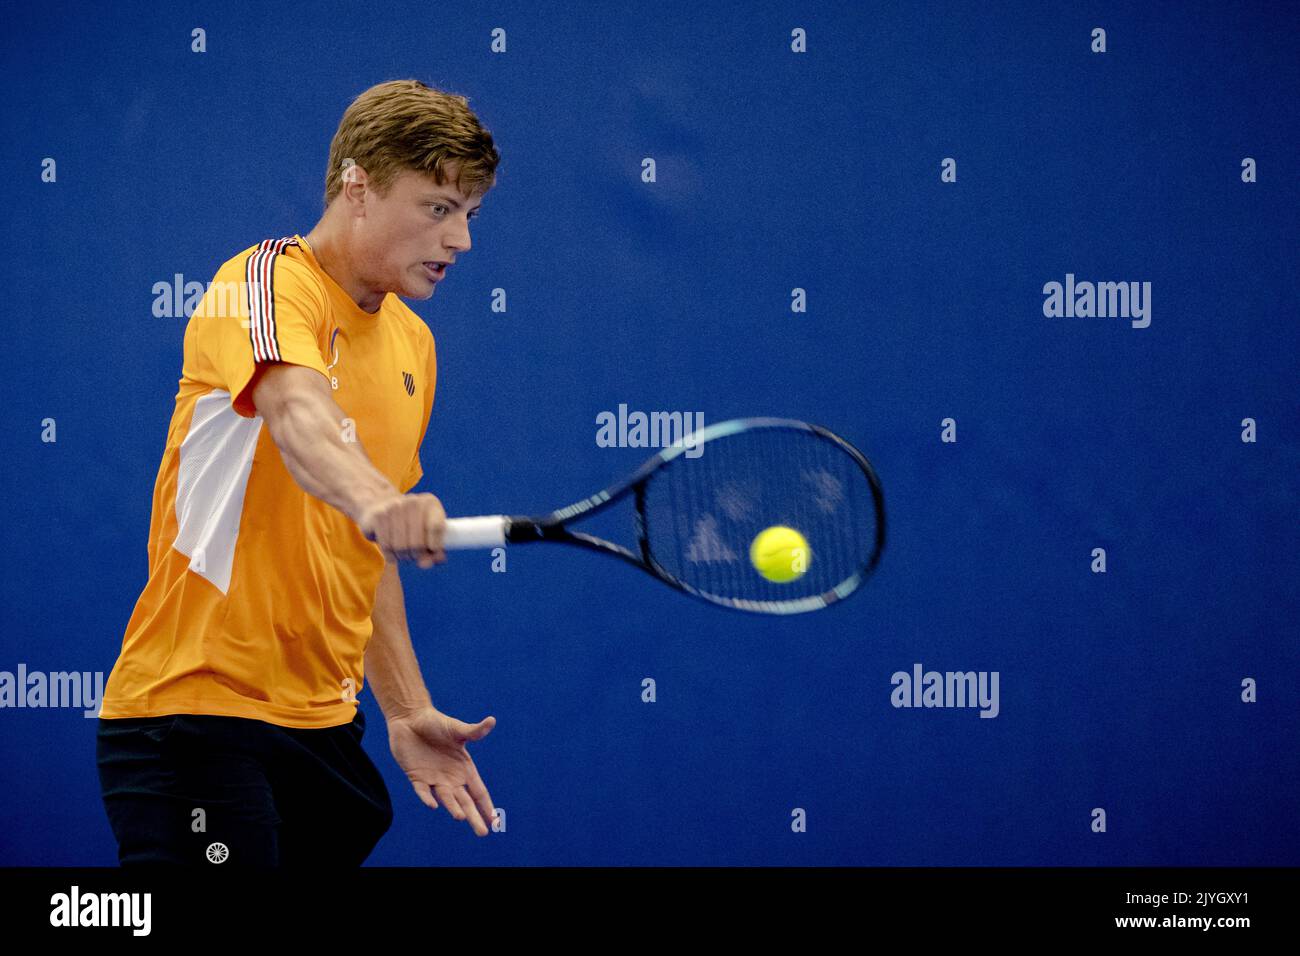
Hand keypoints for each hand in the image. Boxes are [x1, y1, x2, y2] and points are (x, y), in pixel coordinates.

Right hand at [358, 492, 446, 567]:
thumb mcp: (428, 532)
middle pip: (418, 543)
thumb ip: (435, 551)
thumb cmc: (412, 524)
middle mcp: (413, 502)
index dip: (435, 545)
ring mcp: (394, 507)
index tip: (432, 551)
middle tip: (414, 556)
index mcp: (430, 503)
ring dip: (403, 557)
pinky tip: (392, 554)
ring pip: (401, 547)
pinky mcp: (379, 516)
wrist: (380, 505)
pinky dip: (390, 556)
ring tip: (404, 555)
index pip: (436, 527)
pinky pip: (386, 546)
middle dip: (416, 556)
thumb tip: (426, 564)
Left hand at [387, 706, 497, 835]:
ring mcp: (433, 779)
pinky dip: (427, 798)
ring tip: (461, 817)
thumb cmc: (436, 722)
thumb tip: (492, 721)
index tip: (495, 821)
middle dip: (474, 817)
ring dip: (453, 808)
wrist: (410, 719)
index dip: (487, 806)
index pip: (479, 792)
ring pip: (446, 799)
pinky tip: (433, 804)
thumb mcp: (457, 729)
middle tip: (482, 832)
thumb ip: (474, 731)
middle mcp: (451, 778)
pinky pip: (422, 791)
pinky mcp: (416, 777)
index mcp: (464, 768)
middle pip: (465, 802)